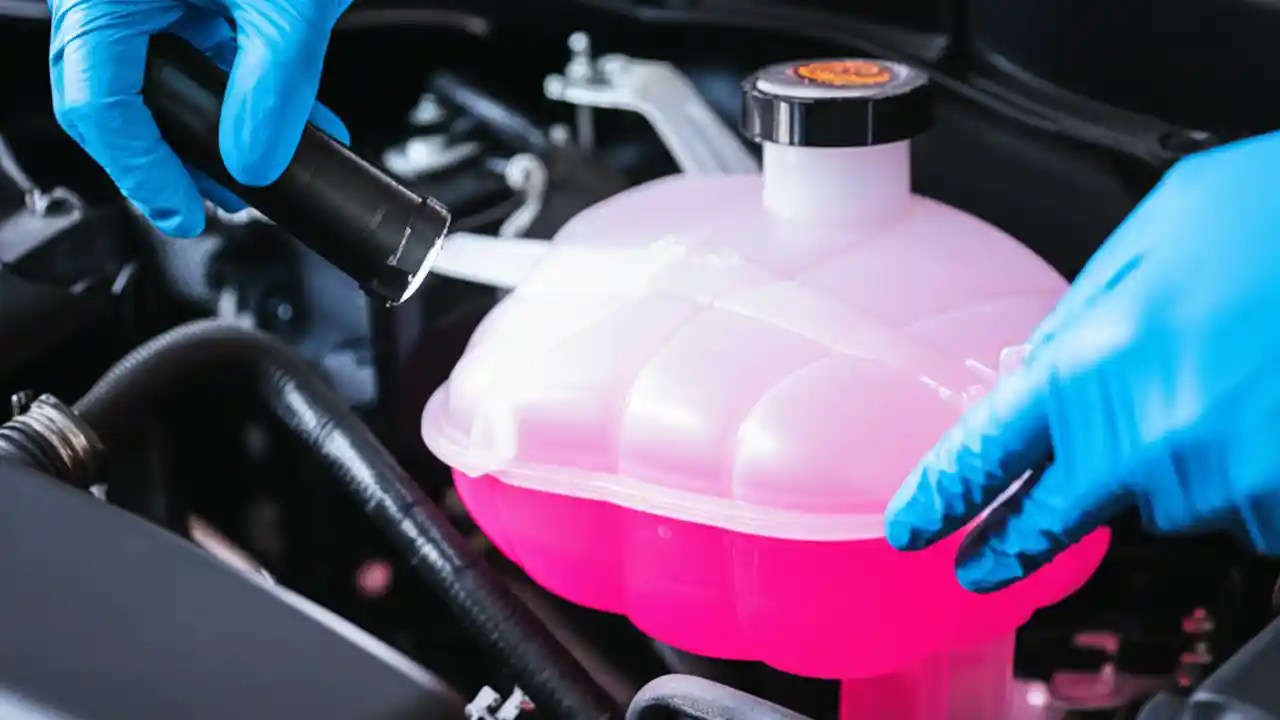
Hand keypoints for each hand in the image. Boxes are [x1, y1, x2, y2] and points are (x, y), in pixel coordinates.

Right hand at [48, 0, 351, 236]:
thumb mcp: (285, 7)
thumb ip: (272, 89)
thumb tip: (255, 163)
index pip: (97, 104)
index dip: (142, 172)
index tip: (186, 213)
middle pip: (121, 97)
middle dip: (182, 155)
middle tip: (228, 195)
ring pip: (164, 75)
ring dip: (221, 124)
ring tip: (275, 157)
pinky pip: (196, 43)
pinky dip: (241, 84)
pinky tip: (294, 112)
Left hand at [884, 130, 1279, 592]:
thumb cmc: (1274, 218)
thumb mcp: (1147, 241)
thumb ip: (1082, 321)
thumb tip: (1039, 370)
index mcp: (1096, 363)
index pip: (987, 455)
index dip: (943, 498)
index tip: (914, 529)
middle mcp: (1150, 438)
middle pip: (1061, 516)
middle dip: (1014, 544)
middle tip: (982, 566)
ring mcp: (1223, 481)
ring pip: (1164, 497)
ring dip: (1172, 456)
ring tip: (1223, 380)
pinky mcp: (1277, 505)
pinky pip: (1235, 501)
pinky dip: (1235, 464)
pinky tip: (1258, 403)